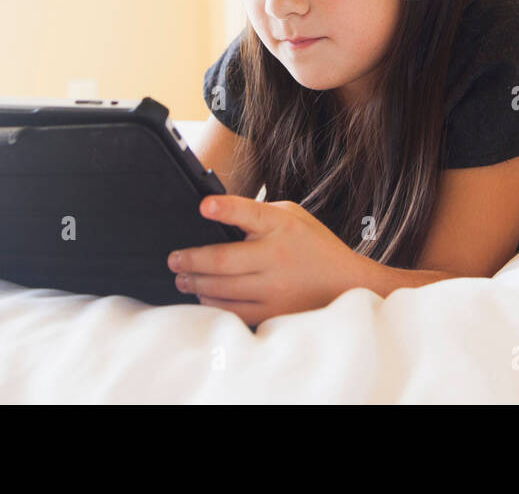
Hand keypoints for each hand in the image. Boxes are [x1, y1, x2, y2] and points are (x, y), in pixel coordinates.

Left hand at [168, 195, 370, 326]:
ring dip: (195, 284)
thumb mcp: (291, 216)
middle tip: (173, 260)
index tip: (204, 206)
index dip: (225, 208)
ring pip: (221, 289)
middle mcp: (276, 257)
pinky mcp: (273, 312)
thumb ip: (258, 214)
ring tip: (182, 278)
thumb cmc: (311, 243)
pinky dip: (212, 304)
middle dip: (190, 260)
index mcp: (281, 226)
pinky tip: (203, 296)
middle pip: (221, 261)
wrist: (344, 282)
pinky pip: (232, 311)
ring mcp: (274, 288)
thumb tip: (214, 216)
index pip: (249, 213)